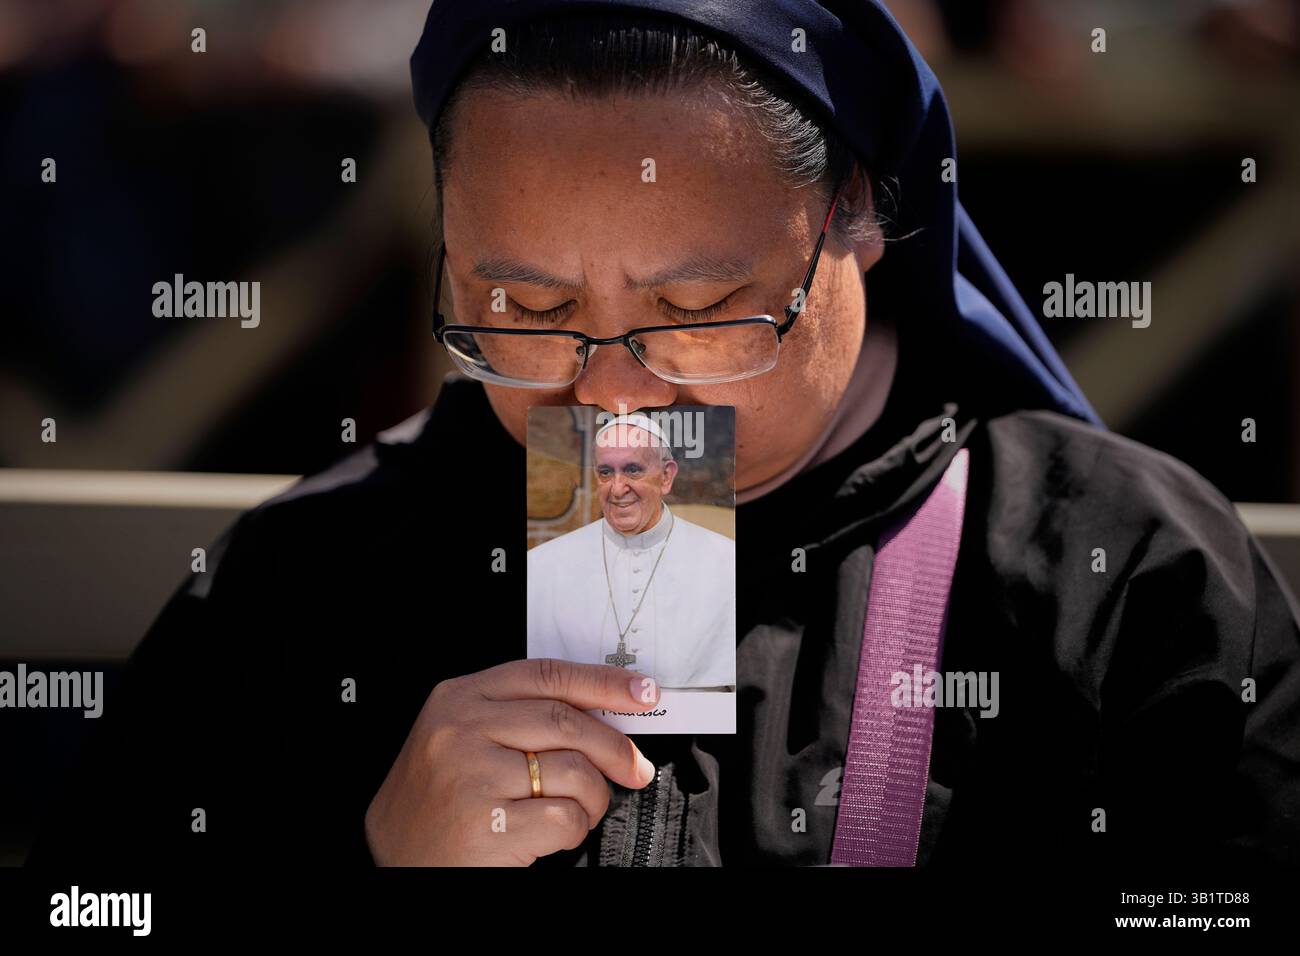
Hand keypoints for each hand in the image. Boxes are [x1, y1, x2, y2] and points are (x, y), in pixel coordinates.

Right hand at [364, 658, 660, 865]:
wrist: (393, 855)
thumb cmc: (440, 798)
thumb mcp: (467, 737)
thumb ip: (522, 717)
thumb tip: (607, 714)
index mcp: (459, 698)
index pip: (546, 675)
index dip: (602, 682)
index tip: (642, 692)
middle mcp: (461, 730)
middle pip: (567, 721)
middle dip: (615, 747)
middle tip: (635, 767)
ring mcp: (472, 776)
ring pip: (574, 771)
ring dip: (595, 797)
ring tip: (582, 810)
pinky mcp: (487, 825)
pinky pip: (566, 817)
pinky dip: (577, 828)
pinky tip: (555, 833)